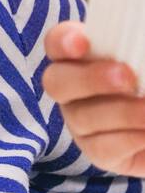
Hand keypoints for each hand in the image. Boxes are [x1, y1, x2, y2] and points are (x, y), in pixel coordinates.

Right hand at [42, 21, 144, 175]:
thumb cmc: (144, 80)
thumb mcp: (139, 60)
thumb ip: (135, 53)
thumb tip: (139, 56)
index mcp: (77, 56)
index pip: (56, 43)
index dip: (63, 41)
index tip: (83, 42)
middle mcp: (69, 88)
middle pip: (56, 82)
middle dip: (90, 79)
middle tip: (128, 78)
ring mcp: (78, 121)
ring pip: (83, 117)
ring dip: (123, 112)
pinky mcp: (96, 151)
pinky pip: (102, 148)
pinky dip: (130, 139)